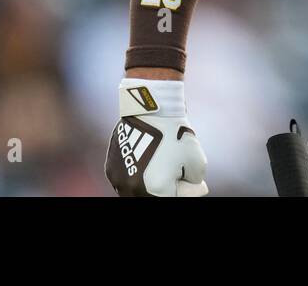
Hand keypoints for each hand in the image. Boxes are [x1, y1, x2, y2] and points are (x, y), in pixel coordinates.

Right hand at [105, 78, 208, 195]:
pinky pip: (126, 181)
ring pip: (138, 191)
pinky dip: (137, 175)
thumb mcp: (197, 160)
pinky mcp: (110, 170)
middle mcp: (132, 189)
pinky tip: (147, 160)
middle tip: (178, 172)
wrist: (151, 108)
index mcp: (155, 189)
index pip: (174, 199)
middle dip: (168, 187)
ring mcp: (118, 180)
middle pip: (153, 197)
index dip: (186, 190)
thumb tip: (196, 191)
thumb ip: (195, 183)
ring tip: (161, 162)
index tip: (196, 181)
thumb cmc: (176, 134)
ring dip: (150, 183)